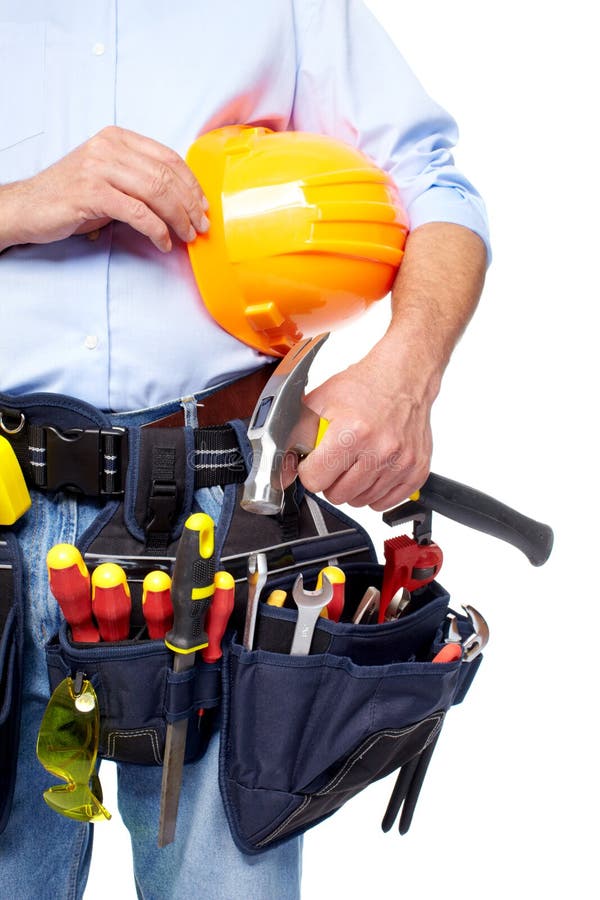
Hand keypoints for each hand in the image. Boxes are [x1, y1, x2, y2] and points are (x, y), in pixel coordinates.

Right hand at [3, 126, 208, 251]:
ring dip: (178, 219)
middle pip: (166, 176)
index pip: (168, 157)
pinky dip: (156, 231)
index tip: (203, 206)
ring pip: (156, 193)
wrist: (28, 208)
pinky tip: (163, 242)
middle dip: (190, 205)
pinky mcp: (92, 193)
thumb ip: (139, 180)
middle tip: (200, 226)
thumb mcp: (109, 179)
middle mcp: (108, 148)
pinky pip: (137, 213)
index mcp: (116, 139)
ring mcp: (99, 168)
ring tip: (187, 236)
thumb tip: (181, 200)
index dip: (191, 184)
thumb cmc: (71, 197)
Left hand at [297, 337, 435, 510]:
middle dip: (330, 480)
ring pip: (360, 501)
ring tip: (355, 462)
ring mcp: (401, 462)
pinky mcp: (417, 470)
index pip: (315, 480)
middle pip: (337, 495)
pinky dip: (375, 492)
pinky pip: (385, 502)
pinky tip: (372, 471)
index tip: (313, 462)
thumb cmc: (365, 385)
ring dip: (352, 487)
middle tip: (335, 460)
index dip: (308, 470)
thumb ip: (297, 434)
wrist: (405, 376)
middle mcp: (380, 450)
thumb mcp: (320, 401)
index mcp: (352, 432)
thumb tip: (283, 469)